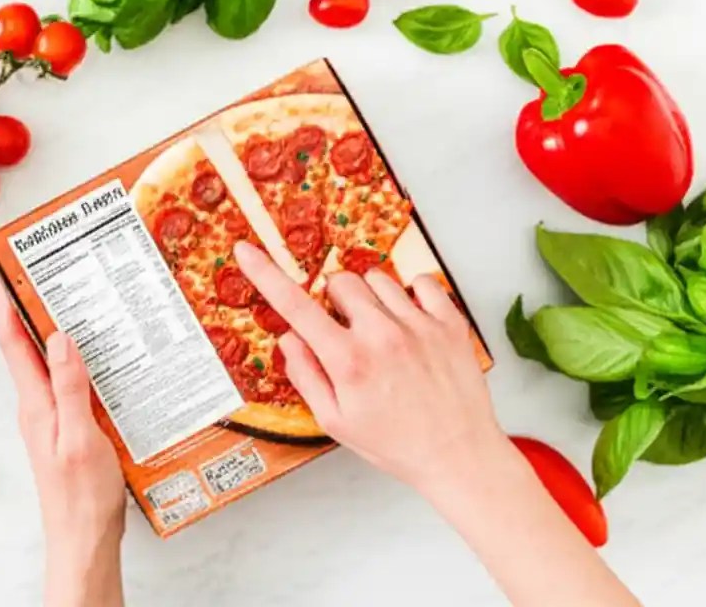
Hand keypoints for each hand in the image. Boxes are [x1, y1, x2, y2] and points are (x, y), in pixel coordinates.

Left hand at [0, 286, 124, 606]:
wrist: (83, 541)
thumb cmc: (81, 499)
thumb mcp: (80, 438)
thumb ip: (68, 387)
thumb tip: (58, 336)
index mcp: (35, 403)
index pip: (13, 341)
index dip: (7, 301)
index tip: (6, 268)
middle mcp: (38, 406)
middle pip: (30, 345)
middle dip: (37, 306)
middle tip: (50, 271)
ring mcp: (52, 418)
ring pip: (52, 363)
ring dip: (61, 332)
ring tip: (80, 301)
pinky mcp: (70, 429)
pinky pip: (70, 384)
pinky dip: (82, 362)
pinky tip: (105, 357)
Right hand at [235, 244, 639, 605]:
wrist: (458, 455)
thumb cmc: (397, 444)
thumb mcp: (335, 422)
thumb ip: (306, 375)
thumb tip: (289, 337)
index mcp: (348, 361)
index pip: (295, 305)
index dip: (265, 274)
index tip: (247, 250)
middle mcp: (382, 336)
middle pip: (339, 282)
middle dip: (333, 300)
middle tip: (345, 331)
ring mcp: (419, 326)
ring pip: (378, 279)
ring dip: (371, 297)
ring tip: (381, 332)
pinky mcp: (450, 323)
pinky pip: (422, 281)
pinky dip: (411, 293)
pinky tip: (410, 322)